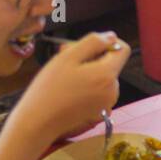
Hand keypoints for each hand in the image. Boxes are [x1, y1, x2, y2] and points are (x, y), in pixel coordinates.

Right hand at [11, 32, 126, 143]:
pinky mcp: (99, 113)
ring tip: (65, 76)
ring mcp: (107, 104)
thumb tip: (111, 37)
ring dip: (87, 72)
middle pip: (110, 63)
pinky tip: (68, 90)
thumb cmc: (49, 89)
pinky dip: (86, 86)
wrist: (38, 122)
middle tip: (67, 60)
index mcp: (107, 75)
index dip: (107, 43)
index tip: (87, 47)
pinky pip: (98, 91)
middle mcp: (113, 91)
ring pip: (102, 77)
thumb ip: (93, 42)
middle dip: (92, 58)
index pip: (122, 49)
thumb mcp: (68, 56)